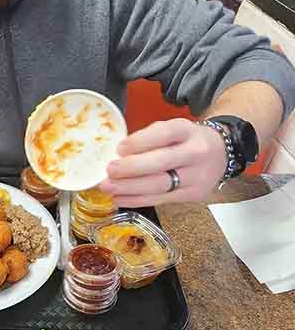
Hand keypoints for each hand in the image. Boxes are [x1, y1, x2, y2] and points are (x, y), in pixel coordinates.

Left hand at [99, 118, 226, 205]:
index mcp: (188, 131)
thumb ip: (149, 138)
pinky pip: (161, 199)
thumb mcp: (173, 129)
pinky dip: (137, 200)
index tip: (120, 148)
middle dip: (131, 169)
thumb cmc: (188, 141)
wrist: (221, 153)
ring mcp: (197, 176)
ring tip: (109, 188)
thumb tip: (119, 154)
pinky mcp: (193, 195)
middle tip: (110, 171)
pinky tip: (120, 198)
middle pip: (161, 163)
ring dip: (130, 189)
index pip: (164, 134)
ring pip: (160, 185)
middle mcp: (196, 153)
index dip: (140, 142)